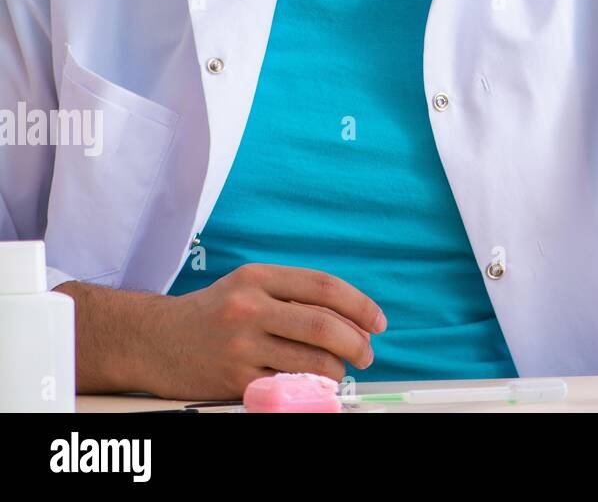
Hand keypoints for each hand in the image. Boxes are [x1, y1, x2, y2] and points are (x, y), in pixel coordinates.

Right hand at [140, 263, 386, 399]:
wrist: (152, 340)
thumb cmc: (212, 313)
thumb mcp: (250, 286)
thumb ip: (294, 295)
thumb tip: (351, 318)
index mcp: (259, 277)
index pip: (324, 287)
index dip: (360, 305)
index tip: (378, 322)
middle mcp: (250, 307)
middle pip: (324, 325)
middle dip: (357, 341)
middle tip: (367, 351)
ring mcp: (240, 345)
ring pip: (311, 360)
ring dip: (337, 368)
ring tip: (341, 369)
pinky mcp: (233, 379)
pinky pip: (286, 385)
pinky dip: (310, 387)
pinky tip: (314, 384)